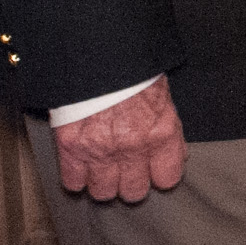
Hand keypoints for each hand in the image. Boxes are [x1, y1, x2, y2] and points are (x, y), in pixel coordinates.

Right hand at [53, 75, 186, 203]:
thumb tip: (173, 158)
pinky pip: (73, 183)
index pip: (167, 179)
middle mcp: (134, 147)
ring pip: (103, 193)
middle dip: (129, 181)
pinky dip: (76, 176)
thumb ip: (169, 133)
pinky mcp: (72, 147)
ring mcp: (101, 150)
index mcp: (162, 133)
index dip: (158, 174)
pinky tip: (81, 163)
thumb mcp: (164, 99)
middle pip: (134, 192)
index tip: (152, 168)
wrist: (100, 52)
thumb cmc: (134, 72)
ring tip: (101, 165)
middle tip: (124, 166)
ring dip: (102, 181)